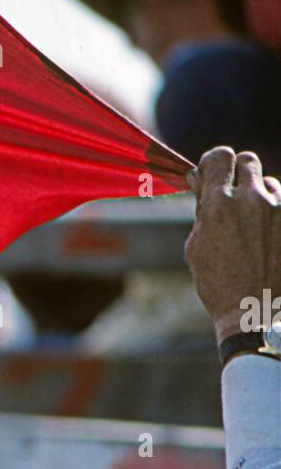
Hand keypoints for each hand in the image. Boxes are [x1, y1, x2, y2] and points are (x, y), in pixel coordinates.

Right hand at [184, 148, 280, 341]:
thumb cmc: (217, 283)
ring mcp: (276, 209)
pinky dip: (272, 211)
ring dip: (257, 194)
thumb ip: (200, 209)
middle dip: (236, 173)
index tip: (210, 173)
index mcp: (220, 204)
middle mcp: (251, 199)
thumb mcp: (196, 246)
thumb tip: (197, 179)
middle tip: (230, 194)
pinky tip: (264, 235)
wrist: (253, 312)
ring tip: (249, 224)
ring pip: (267, 182)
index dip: (213, 162)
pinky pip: (280, 202)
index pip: (220, 155)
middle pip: (247, 160)